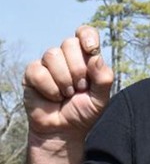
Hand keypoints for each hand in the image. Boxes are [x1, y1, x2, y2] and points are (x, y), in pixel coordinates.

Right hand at [23, 25, 114, 143]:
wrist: (64, 130)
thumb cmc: (83, 112)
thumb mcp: (101, 98)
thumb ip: (104, 78)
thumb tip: (96, 57)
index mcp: (85, 58)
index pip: (85, 32)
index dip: (87, 36)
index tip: (91, 49)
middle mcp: (66, 57)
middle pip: (69, 43)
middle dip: (78, 69)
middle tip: (80, 88)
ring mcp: (48, 64)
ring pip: (53, 55)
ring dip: (64, 80)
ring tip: (68, 94)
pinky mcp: (32, 73)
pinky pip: (39, 71)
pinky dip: (50, 89)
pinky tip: (53, 97)